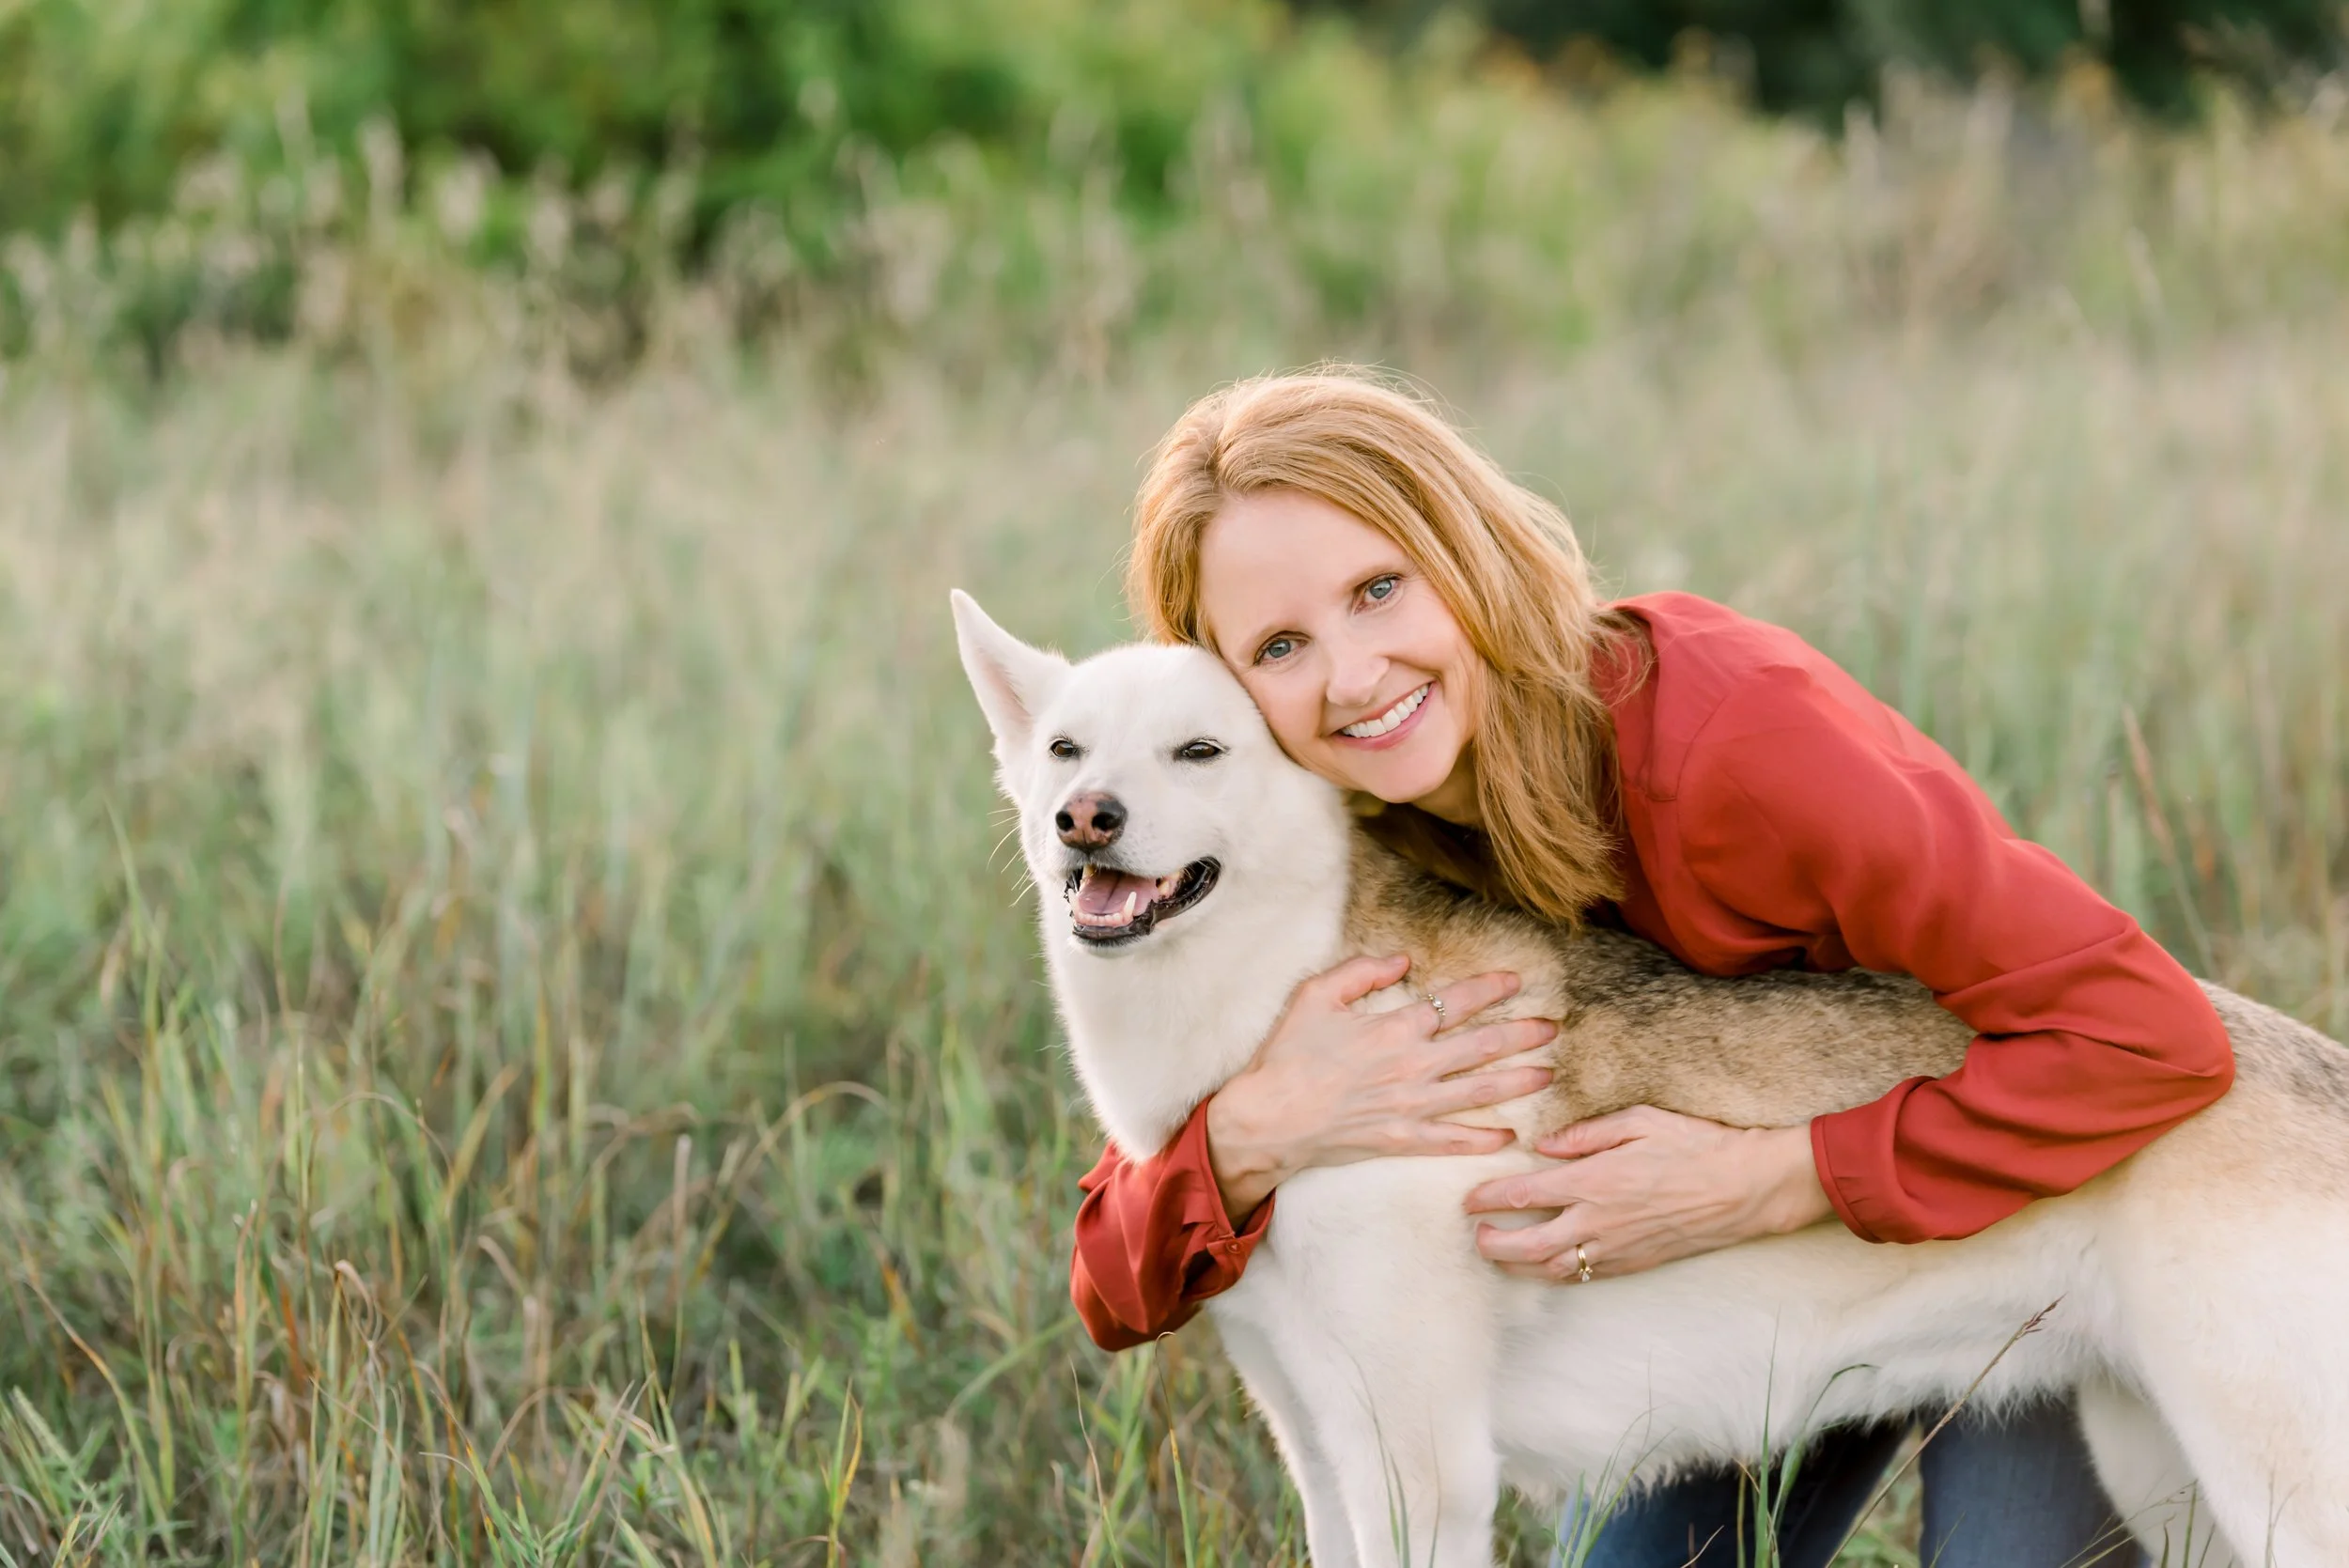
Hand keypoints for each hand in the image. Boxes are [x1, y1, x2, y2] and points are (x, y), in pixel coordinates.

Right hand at [1205, 954, 1558, 1223]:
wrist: (1270, 1117)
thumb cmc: (1288, 1055)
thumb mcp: (1315, 996)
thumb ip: (1361, 971)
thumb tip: (1402, 958)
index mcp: (1395, 1027)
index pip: (1456, 1001)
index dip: (1491, 988)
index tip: (1516, 981)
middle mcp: (1414, 1065)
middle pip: (1482, 1046)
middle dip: (1522, 1035)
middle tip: (1553, 1029)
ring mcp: (1412, 1106)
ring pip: (1479, 1092)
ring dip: (1518, 1082)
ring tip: (1548, 1074)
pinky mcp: (1403, 1140)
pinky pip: (1453, 1140)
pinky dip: (1483, 1139)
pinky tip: (1509, 1135)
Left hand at [1460, 1107, 1833, 1281]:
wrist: (1748, 1187)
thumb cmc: (1697, 1146)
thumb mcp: (1640, 1120)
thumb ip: (1585, 1135)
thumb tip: (1545, 1145)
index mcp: (1594, 1181)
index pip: (1524, 1195)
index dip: (1489, 1200)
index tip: (1469, 1201)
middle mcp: (1599, 1221)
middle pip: (1528, 1245)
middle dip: (1494, 1244)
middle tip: (1477, 1235)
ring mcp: (1618, 1248)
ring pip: (1553, 1269)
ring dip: (1519, 1266)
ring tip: (1500, 1255)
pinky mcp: (1636, 1263)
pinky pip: (1586, 1277)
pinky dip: (1557, 1276)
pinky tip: (1546, 1268)